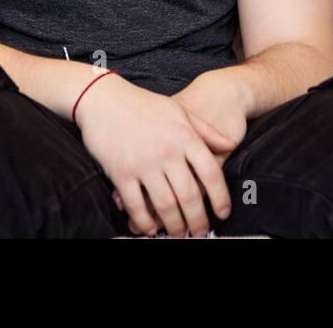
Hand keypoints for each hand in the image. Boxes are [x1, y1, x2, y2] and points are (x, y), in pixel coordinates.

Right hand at [74, 71, 235, 237]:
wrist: (103, 98)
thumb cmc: (142, 103)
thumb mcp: (179, 110)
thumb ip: (206, 130)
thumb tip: (230, 144)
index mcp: (185, 137)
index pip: (211, 174)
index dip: (220, 198)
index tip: (223, 213)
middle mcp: (167, 152)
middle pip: (190, 196)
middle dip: (198, 221)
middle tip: (200, 232)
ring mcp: (143, 164)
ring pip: (165, 206)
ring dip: (173, 226)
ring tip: (178, 234)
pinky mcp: (121, 173)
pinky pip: (136, 205)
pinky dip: (144, 221)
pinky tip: (150, 227)